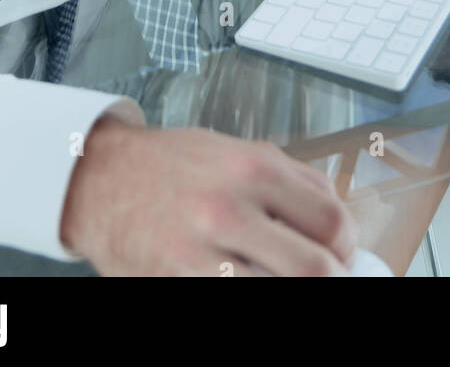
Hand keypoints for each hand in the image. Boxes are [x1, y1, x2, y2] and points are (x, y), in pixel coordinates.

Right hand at [61, 119, 355, 276]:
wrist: (102, 177)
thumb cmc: (175, 165)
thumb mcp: (241, 152)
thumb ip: (294, 182)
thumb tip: (339, 223)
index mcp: (254, 169)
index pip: (332, 222)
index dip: (347, 248)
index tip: (343, 255)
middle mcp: (228, 208)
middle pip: (312, 270)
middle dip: (328, 281)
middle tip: (324, 278)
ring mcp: (198, 250)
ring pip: (274, 291)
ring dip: (289, 290)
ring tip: (281, 277)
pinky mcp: (174, 278)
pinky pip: (232, 296)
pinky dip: (249, 291)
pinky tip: (247, 280)